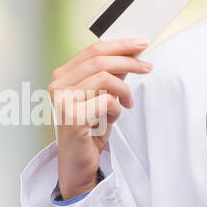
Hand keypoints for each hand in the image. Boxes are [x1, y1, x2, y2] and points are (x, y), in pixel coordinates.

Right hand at [50, 37, 152, 198]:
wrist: (78, 163)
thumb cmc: (89, 130)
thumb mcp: (102, 97)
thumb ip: (111, 76)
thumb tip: (129, 55)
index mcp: (63, 77)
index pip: (92, 51)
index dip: (119, 45)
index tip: (140, 44)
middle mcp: (59, 86)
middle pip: (99, 60)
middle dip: (128, 61)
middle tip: (147, 66)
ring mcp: (63, 101)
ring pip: (104, 78)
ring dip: (123, 90)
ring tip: (127, 102)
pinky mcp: (72, 117)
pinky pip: (107, 101)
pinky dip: (117, 109)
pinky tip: (111, 119)